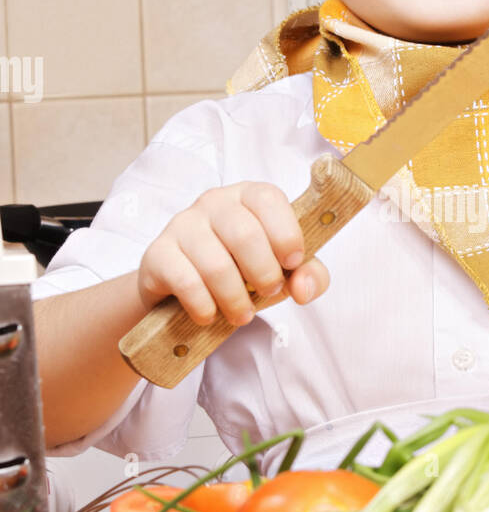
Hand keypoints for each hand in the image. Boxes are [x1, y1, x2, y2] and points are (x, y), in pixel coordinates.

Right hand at [139, 182, 329, 325]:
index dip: (286, 233)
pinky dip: (204, 306)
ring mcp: (182, 224)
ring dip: (235, 300)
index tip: (292, 262)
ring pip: (216, 265)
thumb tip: (304, 289)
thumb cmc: (242, 271)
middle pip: (245, 235)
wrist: (182, 289)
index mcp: (248, 196)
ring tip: (242, 315)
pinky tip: (210, 314)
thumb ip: (307, 275)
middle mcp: (214, 202)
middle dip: (264, 274)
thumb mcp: (282, 270)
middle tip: (268, 293)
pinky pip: (185, 282)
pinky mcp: (158, 253)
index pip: (268, 199)